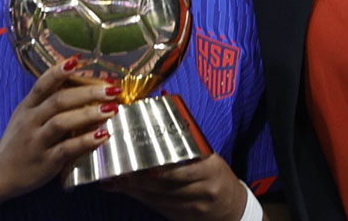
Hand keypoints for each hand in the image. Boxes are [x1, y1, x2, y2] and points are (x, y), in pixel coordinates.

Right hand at [0, 57, 119, 198]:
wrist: (0, 173)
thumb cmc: (21, 141)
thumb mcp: (27, 116)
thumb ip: (49, 101)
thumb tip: (83, 85)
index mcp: (27, 107)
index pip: (42, 85)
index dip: (58, 72)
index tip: (76, 60)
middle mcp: (30, 121)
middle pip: (58, 101)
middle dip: (87, 93)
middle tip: (112, 88)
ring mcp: (37, 141)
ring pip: (62, 123)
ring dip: (89, 114)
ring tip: (112, 109)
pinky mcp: (46, 161)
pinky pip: (67, 149)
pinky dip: (86, 141)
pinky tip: (103, 135)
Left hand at [105, 154, 247, 220]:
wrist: (231, 207)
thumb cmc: (217, 176)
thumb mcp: (209, 159)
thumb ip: (187, 149)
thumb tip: (155, 134)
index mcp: (210, 169)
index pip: (179, 170)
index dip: (156, 168)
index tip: (136, 161)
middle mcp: (203, 190)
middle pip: (164, 186)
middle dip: (138, 179)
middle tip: (118, 170)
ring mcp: (193, 207)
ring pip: (158, 198)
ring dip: (135, 190)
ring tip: (116, 181)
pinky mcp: (183, 217)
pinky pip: (158, 207)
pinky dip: (141, 198)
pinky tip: (128, 191)